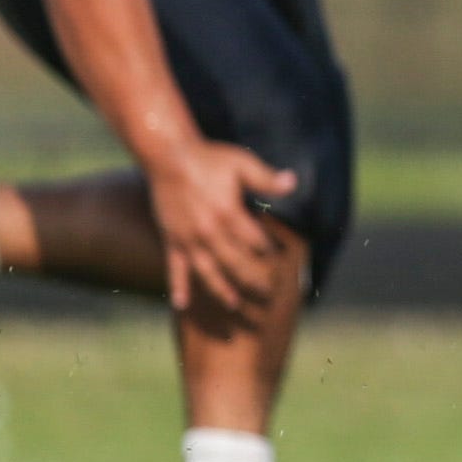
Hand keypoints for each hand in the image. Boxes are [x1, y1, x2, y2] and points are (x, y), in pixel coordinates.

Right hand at [146, 140, 297, 316]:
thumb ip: (266, 178)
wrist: (168, 157)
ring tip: (235, 305)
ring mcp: (188, 239)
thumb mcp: (242, 164)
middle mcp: (208, 232)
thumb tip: (294, 182)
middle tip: (269, 293)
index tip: (282, 259)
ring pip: (208, 271)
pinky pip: (174, 268)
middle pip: (235, 262)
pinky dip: (178, 286)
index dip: (269, 250)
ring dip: (222, 289)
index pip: (255, 240)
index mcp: (228, 214)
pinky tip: (182, 305)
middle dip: (253, 278)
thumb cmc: (209, 159)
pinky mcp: (171, 240)